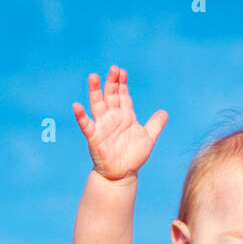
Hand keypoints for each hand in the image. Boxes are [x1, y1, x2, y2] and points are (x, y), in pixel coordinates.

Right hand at [72, 65, 167, 180]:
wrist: (122, 175)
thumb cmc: (133, 157)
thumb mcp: (148, 139)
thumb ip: (155, 125)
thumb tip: (164, 112)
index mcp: (125, 116)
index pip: (123, 95)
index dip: (122, 83)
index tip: (122, 71)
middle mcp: (112, 118)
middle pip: (111, 96)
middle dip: (112, 82)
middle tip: (113, 69)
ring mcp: (102, 126)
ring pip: (97, 105)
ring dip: (95, 91)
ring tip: (93, 77)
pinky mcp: (94, 137)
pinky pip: (86, 125)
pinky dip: (81, 116)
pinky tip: (77, 106)